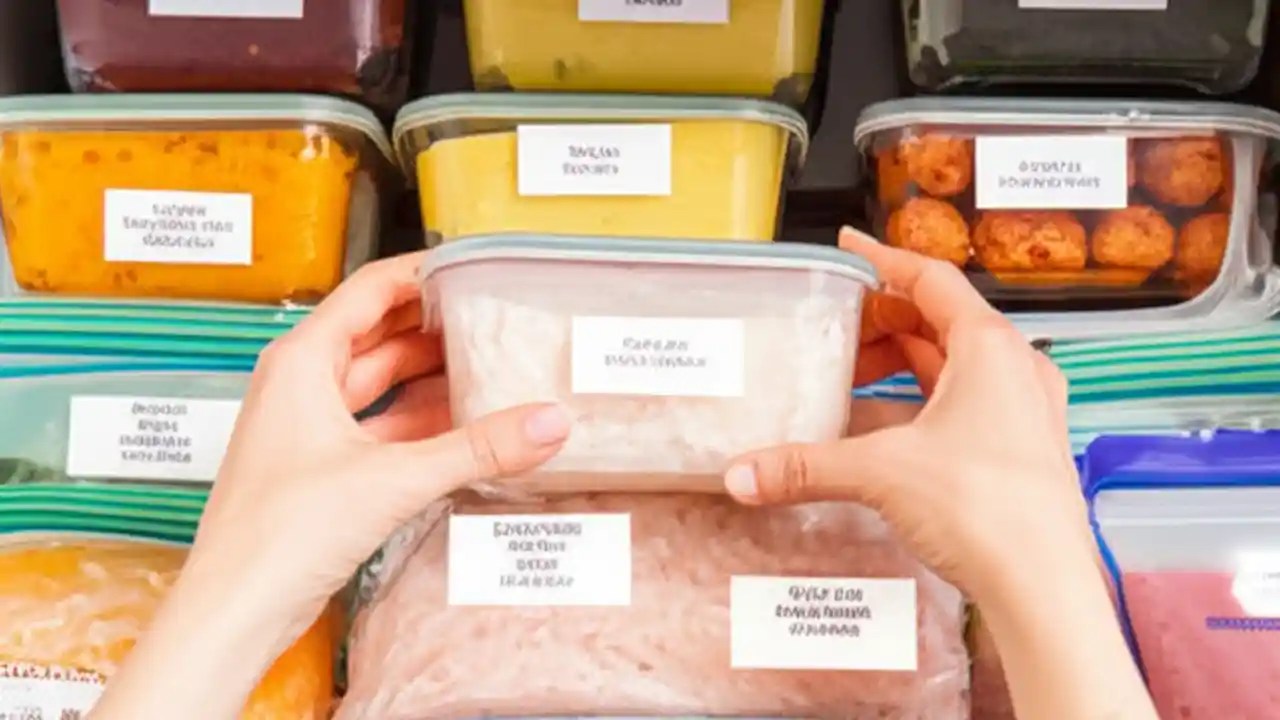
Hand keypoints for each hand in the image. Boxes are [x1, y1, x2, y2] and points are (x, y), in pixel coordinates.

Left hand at [92, 252, 571, 719]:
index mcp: (302, 360)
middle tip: (495, 319)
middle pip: (380, 334)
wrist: (234, 610)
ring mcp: (309, 427)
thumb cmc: (280, 534)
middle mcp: (301, 384)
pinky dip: (421, 423)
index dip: (423, 273)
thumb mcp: (393, 479)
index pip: (371, 290)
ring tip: (491, 368)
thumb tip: (548, 424)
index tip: (472, 268)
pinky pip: (381, 427)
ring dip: (432, 378)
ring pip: (382, 384)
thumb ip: (477, 448)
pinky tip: (464, 428)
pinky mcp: (322, 468)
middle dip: (436, 327)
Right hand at [722, 227, 1086, 603]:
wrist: (1044, 587)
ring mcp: (1026, 409)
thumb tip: (741, 473)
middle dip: (884, 321)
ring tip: (854, 376)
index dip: (882, 260)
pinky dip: (925, 400)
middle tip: (835, 331)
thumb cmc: (986, 510)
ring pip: (957, 363)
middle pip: (942, 320)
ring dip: (905, 362)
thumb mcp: (880, 473)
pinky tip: (889, 425)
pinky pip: (969, 401)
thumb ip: (804, 466)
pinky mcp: (1024, 447)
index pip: (931, 278)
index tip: (847, 248)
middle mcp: (1016, 368)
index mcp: (990, 348)